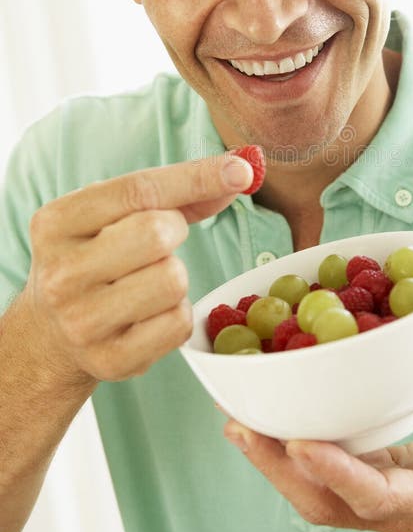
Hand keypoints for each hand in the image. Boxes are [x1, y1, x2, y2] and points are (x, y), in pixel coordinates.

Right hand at [22, 154, 252, 387]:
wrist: (51, 335)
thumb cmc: (96, 258)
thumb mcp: (113, 217)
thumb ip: (175, 193)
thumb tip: (239, 173)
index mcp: (56, 223)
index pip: (138, 189)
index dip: (197, 177)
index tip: (241, 171)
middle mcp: (61, 272)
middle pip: (158, 234)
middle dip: (174, 231)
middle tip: (158, 242)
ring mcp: (82, 321)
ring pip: (173, 280)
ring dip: (176, 276)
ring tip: (148, 280)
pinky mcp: (109, 360)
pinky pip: (178, 322)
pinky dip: (177, 313)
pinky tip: (151, 313)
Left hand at [223, 314, 412, 531]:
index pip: (377, 497)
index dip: (337, 472)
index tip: (300, 443)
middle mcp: (393, 512)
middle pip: (324, 502)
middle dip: (277, 465)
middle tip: (240, 423)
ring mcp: (372, 508)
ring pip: (311, 495)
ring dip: (271, 460)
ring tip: (236, 417)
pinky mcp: (361, 491)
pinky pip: (316, 481)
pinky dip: (284, 453)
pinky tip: (259, 422)